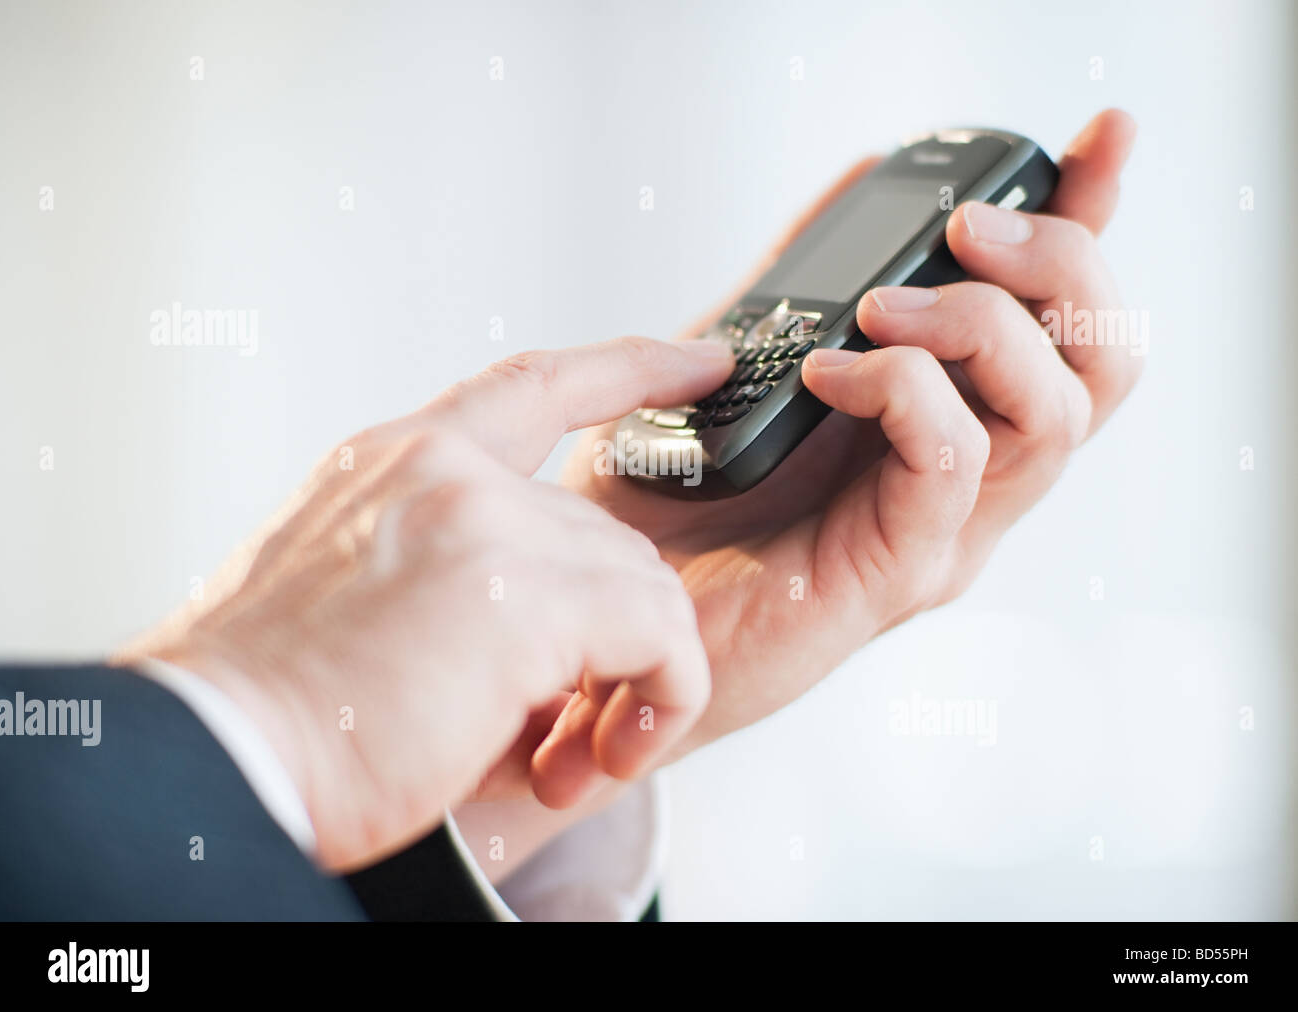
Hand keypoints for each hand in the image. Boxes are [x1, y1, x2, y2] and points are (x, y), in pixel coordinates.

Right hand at [116, 337, 733, 870]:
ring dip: (628, 680)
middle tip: (568, 733)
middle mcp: (441, 472)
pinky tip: (605, 755)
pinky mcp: (526, 595)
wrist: (213, 764)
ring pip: (641, 586)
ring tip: (570, 760)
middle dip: (607, 638)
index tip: (697, 360)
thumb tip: (553, 650)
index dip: (626, 368)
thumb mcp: (351, 600)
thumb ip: (451, 578)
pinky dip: (658, 699)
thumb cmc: (274, 707)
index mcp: (393, 464)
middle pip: (603, 535)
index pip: (533, 386)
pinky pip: (660, 637)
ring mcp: (484, 521)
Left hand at [563, 110, 1140, 777]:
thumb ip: (799, 288)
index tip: (1101, 137)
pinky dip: (907, 391)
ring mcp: (941, 529)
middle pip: (1094, 367)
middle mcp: (962, 477)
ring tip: (882, 307)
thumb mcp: (735, 368)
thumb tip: (858, 185)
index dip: (1092, 227)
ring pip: (1053, 413)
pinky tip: (831, 374)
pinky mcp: (897, 573)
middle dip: (1061, 266)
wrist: (604, 634)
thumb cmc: (663, 514)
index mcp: (936, 424)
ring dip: (980, 325)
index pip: (1052, 325)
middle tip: (969, 225)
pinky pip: (956, 463)